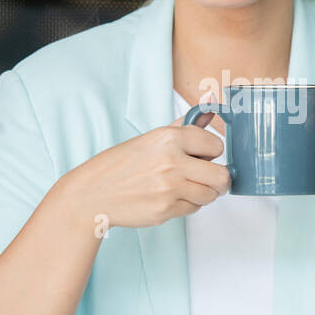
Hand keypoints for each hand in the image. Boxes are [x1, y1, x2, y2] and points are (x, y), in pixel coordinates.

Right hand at [68, 93, 230, 228]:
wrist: (92, 194)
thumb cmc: (119, 166)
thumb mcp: (151, 139)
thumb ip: (184, 126)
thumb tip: (211, 104)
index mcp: (168, 138)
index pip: (216, 145)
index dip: (212, 152)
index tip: (205, 155)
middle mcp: (171, 161)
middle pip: (221, 176)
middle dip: (219, 179)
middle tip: (209, 178)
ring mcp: (169, 188)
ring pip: (210, 195)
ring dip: (202, 193)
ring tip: (184, 187)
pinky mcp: (165, 210)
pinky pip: (193, 209)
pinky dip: (186, 205)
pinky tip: (169, 198)